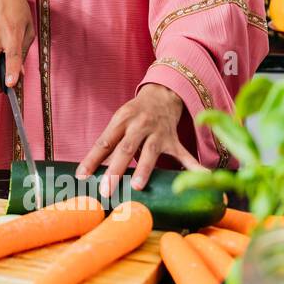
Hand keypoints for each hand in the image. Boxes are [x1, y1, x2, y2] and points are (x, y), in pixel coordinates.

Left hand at [75, 84, 198, 197]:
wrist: (162, 94)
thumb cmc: (134, 114)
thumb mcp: (119, 122)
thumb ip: (109, 143)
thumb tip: (90, 170)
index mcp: (122, 121)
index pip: (104, 142)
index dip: (92, 159)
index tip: (81, 176)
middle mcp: (139, 126)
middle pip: (126, 149)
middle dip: (115, 170)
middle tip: (106, 189)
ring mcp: (158, 133)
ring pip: (150, 152)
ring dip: (144, 169)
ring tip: (137, 186)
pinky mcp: (174, 140)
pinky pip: (184, 155)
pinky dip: (193, 167)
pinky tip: (202, 178)